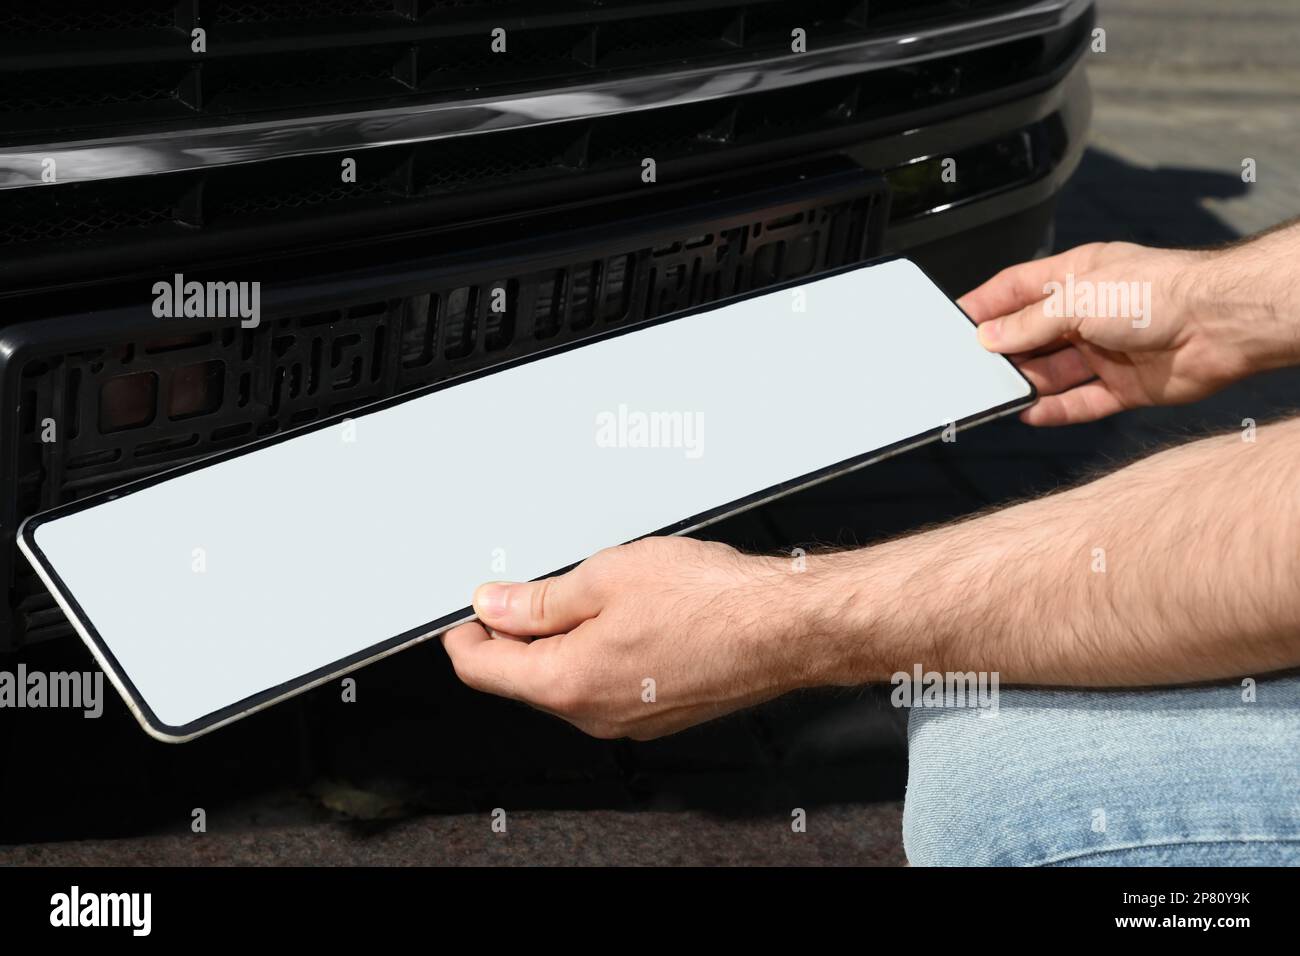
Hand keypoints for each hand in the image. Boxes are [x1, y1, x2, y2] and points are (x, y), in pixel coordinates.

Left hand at [440, 538, 812, 739]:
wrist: (781, 628)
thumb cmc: (709, 602)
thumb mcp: (605, 576)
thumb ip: (539, 599)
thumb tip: (497, 605)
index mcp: (567, 682)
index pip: (483, 670)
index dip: (465, 635)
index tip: (467, 613)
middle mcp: (595, 714)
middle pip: (526, 678)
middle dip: (518, 634)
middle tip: (528, 590)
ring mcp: (631, 720)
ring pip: (570, 681)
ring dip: (565, 642)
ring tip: (593, 593)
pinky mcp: (661, 713)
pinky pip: (609, 685)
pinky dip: (602, 654)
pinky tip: (629, 617)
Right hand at [962, 240, 1290, 425]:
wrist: (1220, 323)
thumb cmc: (1159, 292)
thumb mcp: (1077, 299)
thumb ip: (1029, 322)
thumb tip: (990, 336)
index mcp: (1077, 277)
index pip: (1017, 289)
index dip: (984, 305)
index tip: (953, 322)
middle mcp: (1091, 313)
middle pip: (1032, 335)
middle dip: (1003, 351)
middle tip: (970, 368)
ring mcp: (1108, 351)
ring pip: (1055, 373)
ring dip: (1028, 384)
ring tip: (997, 394)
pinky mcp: (1127, 386)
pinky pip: (1082, 402)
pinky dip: (1057, 410)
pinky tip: (1031, 414)